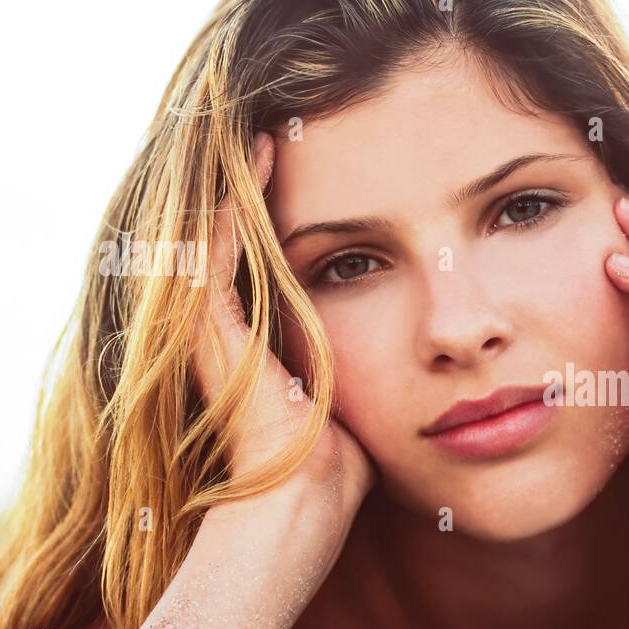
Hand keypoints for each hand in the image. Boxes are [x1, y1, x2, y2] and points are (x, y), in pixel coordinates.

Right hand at [190, 131, 376, 513]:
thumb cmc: (340, 466)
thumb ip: (369, 364)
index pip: (265, 259)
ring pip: (219, 230)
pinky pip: (216, 244)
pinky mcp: (208, 327)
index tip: (314, 170)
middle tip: (284, 129)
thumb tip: (420, 351)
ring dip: (243, 178)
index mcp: (259, 340)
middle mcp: (227, 328)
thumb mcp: (361, 394)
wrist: (304, 502)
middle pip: (237, 239)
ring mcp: (211, 326)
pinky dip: (235, 196)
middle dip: (257, 185)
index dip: (284, 212)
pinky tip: (261, 150)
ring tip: (269, 126)